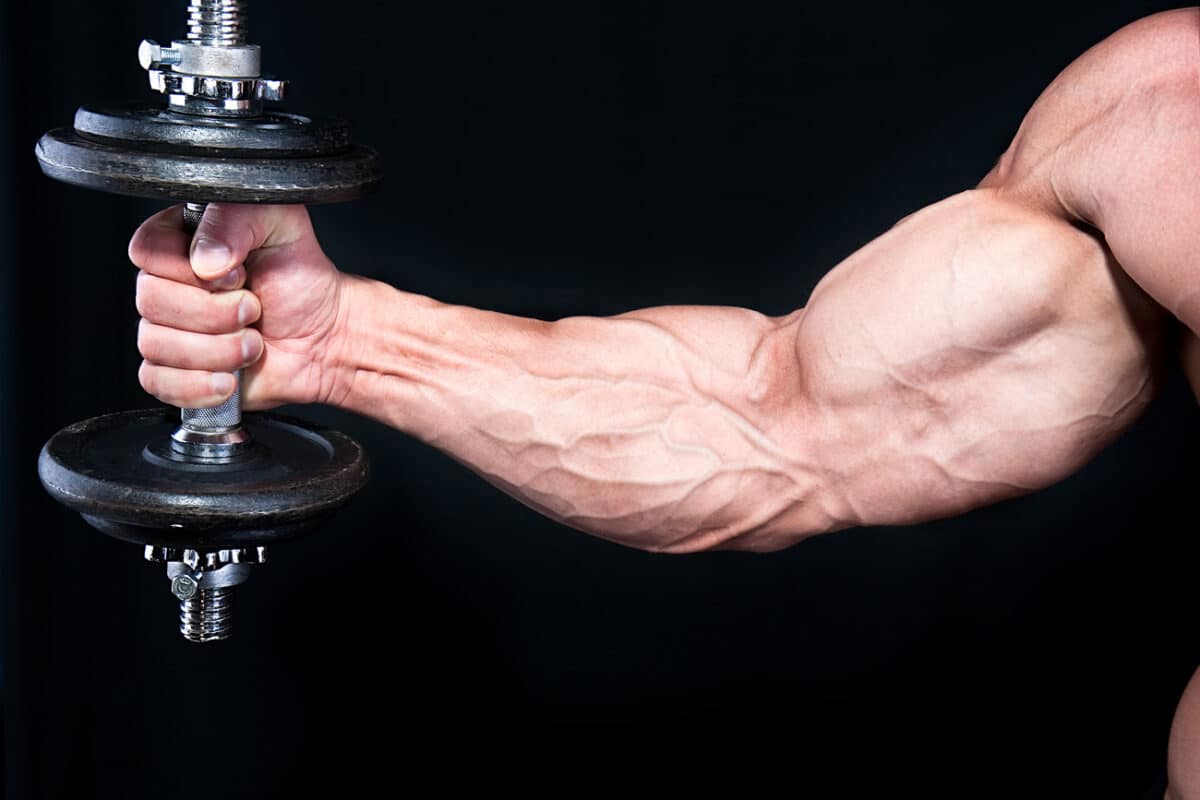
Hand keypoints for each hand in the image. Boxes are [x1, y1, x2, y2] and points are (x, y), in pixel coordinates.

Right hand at [129, 203, 349, 409]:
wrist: (324, 335)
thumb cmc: (301, 278)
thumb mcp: (281, 223)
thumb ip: (237, 219)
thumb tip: (205, 261)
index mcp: (182, 240)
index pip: (147, 250)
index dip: (189, 269)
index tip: (237, 275)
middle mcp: (166, 283)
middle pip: (150, 300)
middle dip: (215, 313)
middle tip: (253, 310)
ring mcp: (167, 328)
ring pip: (156, 343)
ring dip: (217, 350)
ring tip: (252, 342)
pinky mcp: (174, 371)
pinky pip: (158, 382)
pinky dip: (199, 385)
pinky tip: (230, 378)